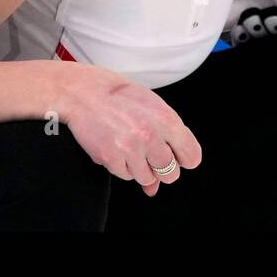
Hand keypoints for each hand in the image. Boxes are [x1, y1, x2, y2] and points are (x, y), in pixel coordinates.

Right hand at [58, 64, 201, 196]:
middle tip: (148, 154)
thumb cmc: (119, 96)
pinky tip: (115, 146)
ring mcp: (131, 149)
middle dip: (161, 169)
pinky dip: (121, 166)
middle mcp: (152, 136)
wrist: (84, 91)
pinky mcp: (111, 158)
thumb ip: (164, 140)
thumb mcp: (151, 108)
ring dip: (139, 168)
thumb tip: (156, 186)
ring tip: (129, 145)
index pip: (192, 156)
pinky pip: (125, 175)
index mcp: (167, 120)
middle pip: (170, 174)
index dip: (183, 159)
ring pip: (146, 178)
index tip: (174, 156)